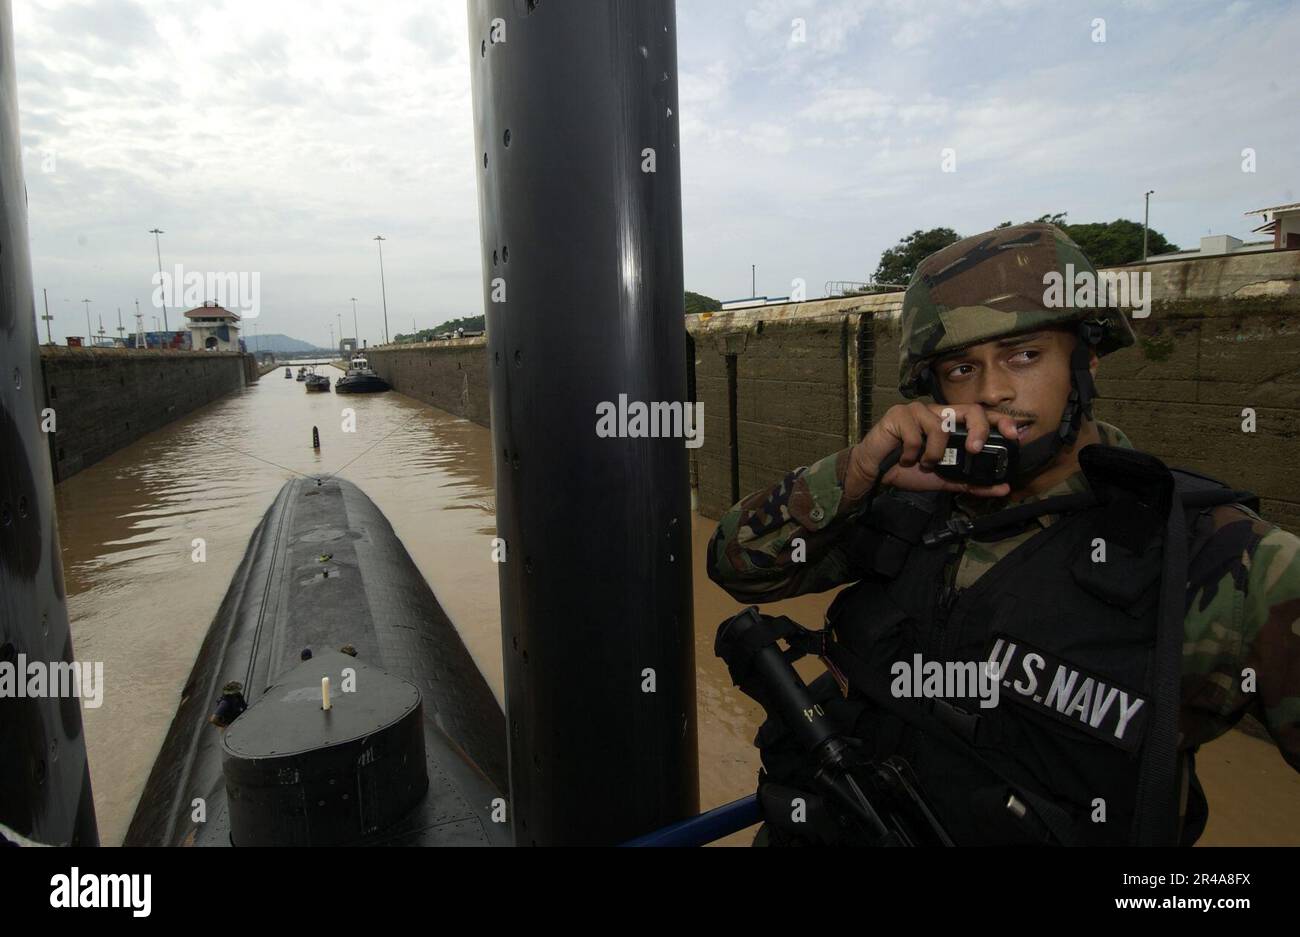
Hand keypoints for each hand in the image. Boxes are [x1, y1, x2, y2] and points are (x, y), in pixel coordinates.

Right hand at [844, 402, 1020, 500]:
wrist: (876, 474)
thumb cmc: (909, 470)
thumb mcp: (946, 479)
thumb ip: (973, 483)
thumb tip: (1004, 488)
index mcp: (951, 424)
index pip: (981, 414)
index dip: (1000, 420)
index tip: (1014, 435)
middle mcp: (938, 413)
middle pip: (969, 409)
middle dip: (978, 428)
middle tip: (975, 450)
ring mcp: (918, 411)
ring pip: (941, 425)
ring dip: (935, 452)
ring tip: (924, 463)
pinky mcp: (898, 414)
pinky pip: (915, 433)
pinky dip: (913, 453)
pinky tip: (906, 458)